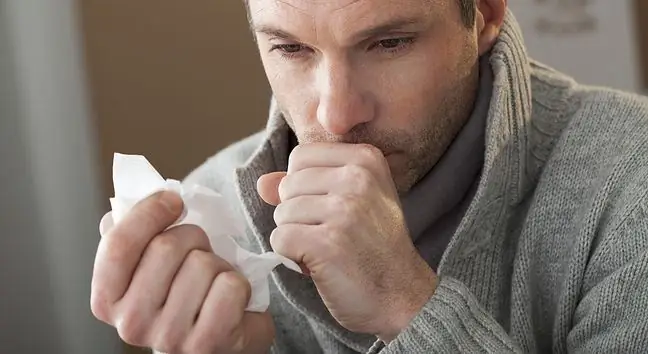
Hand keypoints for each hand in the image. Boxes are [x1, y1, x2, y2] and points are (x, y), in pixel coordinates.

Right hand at [91, 191, 273, 353]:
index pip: (119, 244)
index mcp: (108, 300)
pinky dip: (239, 283)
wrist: (219, 340)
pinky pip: (230, 286)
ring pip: (203, 264)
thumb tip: (118, 211)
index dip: (148, 212)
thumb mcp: (150, 266)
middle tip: (199, 252)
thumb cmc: (183, 295)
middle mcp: (131, 324)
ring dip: (218, 263)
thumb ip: (130, 238)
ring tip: (214, 280)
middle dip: (193, 238)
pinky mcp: (208, 343)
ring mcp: (169, 337)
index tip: (173, 201)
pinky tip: (231, 299)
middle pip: (166, 247)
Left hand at [257, 143, 436, 341]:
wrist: (403, 296)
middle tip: (330, 235)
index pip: (301, 155)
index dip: (302, 186)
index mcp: (366, 159)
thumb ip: (306, 184)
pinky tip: (319, 264)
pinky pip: (280, 239)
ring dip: (296, 237)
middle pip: (288, 185)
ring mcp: (344, 210)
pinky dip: (291, 256)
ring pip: (282, 213)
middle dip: (298, 214)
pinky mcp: (327, 243)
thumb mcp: (353, 202)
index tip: (328, 208)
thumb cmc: (375, 248)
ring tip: (327, 249)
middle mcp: (358, 178)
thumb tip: (262, 182)